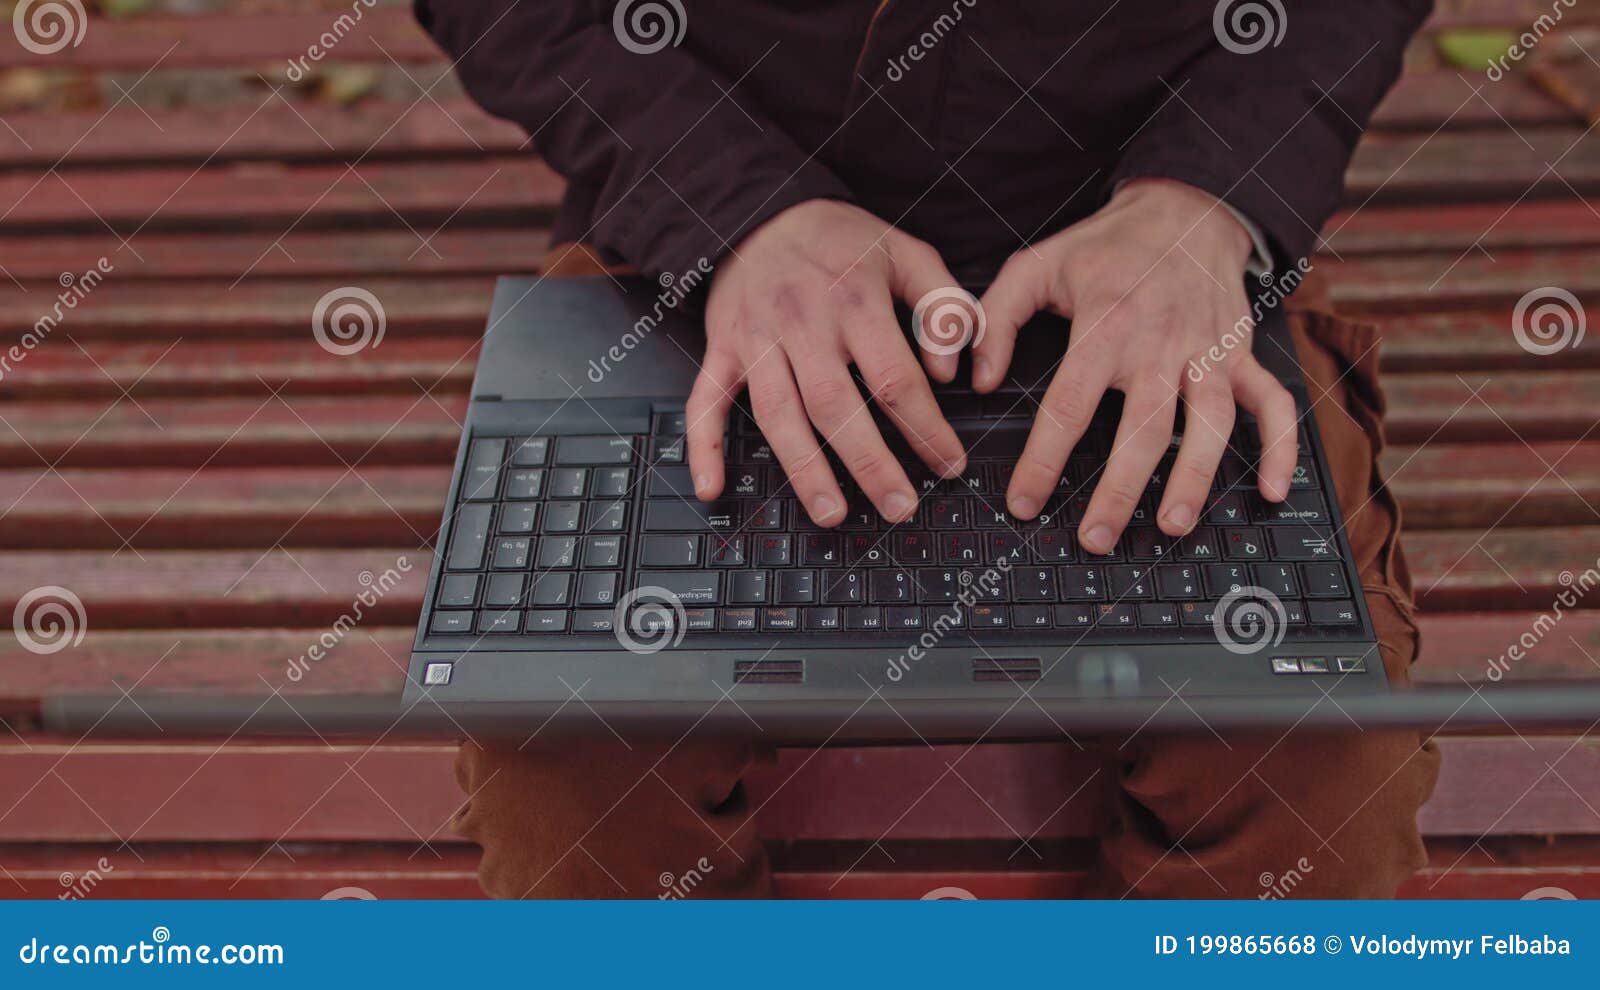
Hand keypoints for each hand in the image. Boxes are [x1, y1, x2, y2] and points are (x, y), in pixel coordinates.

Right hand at [687, 200, 968, 525]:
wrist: (762, 209)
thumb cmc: (839, 240)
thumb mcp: (906, 252)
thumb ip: (943, 305)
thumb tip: (952, 370)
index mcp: (854, 299)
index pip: (896, 378)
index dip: (927, 428)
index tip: (949, 463)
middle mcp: (802, 323)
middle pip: (837, 407)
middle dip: (871, 464)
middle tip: (900, 507)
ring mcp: (756, 339)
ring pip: (778, 415)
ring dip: (804, 470)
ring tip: (832, 514)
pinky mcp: (722, 349)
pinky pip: (705, 401)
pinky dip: (704, 447)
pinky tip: (714, 487)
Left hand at [973, 178, 1298, 554]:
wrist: (1184, 208)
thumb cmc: (1106, 246)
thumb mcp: (1036, 265)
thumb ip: (994, 318)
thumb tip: (978, 379)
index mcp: (1106, 325)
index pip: (1069, 405)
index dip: (1044, 460)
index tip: (1025, 503)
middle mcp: (1162, 343)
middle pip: (1143, 429)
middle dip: (1118, 490)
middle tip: (1095, 538)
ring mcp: (1209, 351)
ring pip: (1211, 424)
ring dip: (1195, 478)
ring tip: (1170, 525)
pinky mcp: (1242, 354)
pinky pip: (1273, 403)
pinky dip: (1281, 446)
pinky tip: (1271, 491)